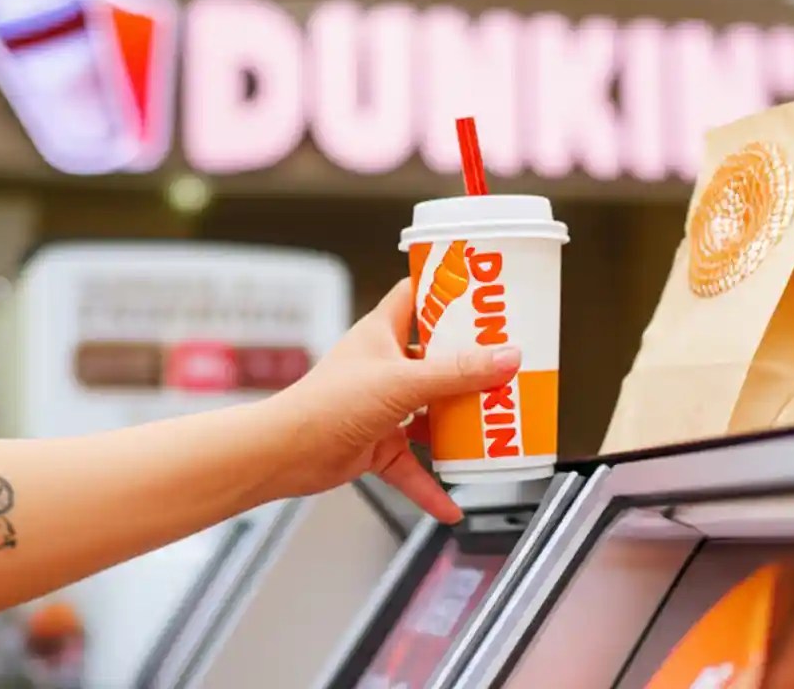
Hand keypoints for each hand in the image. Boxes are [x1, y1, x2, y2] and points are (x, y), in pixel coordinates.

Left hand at [266, 279, 519, 522]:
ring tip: (494, 430)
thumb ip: (457, 373)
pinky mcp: (378, 444)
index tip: (484, 294)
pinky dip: (431, 484)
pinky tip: (452, 503)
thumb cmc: (325, 404)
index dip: (447, 290)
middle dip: (471, 367)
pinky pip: (413, 465)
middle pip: (437, 358)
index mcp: (382, 332)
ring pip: (431, 412)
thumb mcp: (403, 382)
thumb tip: (505, 359)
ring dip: (458, 425)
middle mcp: (384, 365)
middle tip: (507, 367)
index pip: (417, 295)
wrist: (286, 454)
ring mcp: (382, 406)